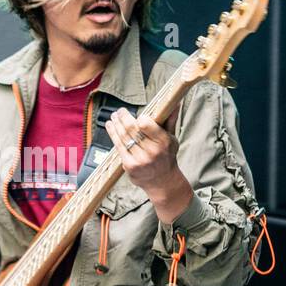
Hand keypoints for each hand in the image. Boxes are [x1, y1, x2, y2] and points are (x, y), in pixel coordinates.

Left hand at [106, 106, 192, 223]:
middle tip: (120, 111)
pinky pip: (119, 147)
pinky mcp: (130, 166)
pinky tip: (110, 127)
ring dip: (116, 125)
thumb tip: (175, 102)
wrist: (163, 182)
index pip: (147, 125)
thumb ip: (170, 120)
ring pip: (123, 137)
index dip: (140, 118)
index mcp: (163, 142)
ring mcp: (139, 160)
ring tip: (113, 117)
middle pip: (132, 129)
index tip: (138, 114)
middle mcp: (151, 151)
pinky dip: (113, 135)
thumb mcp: (172, 139)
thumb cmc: (167, 157)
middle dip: (123, 117)